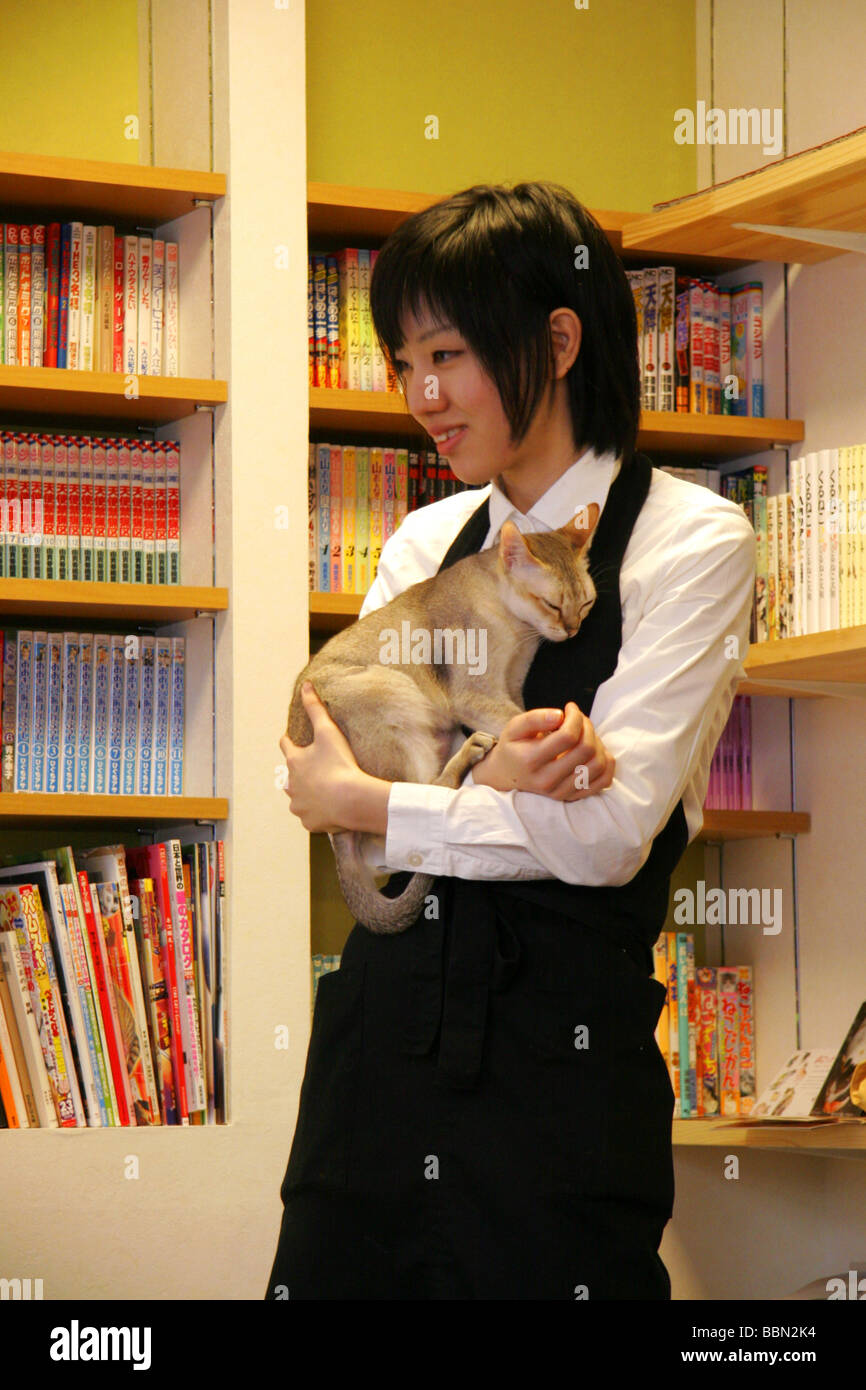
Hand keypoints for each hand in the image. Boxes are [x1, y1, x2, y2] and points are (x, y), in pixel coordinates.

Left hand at [279, 682, 389, 833]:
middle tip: (315, 770)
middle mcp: (291, 785)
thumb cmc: (339, 764)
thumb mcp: (328, 732)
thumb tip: (305, 685)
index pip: (285, 746)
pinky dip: (318, 812)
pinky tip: (330, 809)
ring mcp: (298, 805)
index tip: (292, 740)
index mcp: (293, 761)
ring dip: (307, 795)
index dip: (290, 741)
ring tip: (324, 792)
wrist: (351, 799)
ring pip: (298, 798)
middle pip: (289, 776)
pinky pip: (311, 816)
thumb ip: (315, 708)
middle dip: (299, 773)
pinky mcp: (309, 822)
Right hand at [470, 702, 614, 801]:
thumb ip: (535, 718)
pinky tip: (593, 750)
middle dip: (587, 726)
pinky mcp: (573, 797)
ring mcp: (562, 792)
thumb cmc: (513, 747)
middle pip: (586, 749)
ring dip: (597, 742)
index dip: (575, 717)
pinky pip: (604, 780)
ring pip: (598, 764)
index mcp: (531, 761)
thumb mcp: (514, 727)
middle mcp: (547, 780)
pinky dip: (605, 761)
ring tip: (584, 734)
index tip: (569, 708)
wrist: (506, 776)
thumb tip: (560, 715)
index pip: (568, 736)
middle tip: (578, 719)